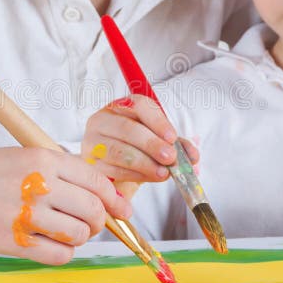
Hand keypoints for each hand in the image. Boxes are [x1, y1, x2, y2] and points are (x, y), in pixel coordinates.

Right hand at [0, 146, 131, 265]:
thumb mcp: (29, 156)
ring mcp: (26, 215)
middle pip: (92, 210)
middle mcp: (39, 185)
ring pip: (78, 234)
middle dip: (98, 221)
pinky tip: (54, 244)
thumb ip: (64, 173)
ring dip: (80, 237)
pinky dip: (64, 252)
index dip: (115, 199)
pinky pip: (59, 255)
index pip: (96, 182)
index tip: (122, 211)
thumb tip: (105, 198)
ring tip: (68, 232)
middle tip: (91, 223)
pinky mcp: (15, 242)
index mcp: (45, 159)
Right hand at [81, 94, 198, 182]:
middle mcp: (103, 119)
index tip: (173, 138)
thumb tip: (192, 156)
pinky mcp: (90, 162)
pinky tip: (149, 177)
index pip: (139, 106)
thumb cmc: (138, 148)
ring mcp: (93, 140)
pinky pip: (113, 169)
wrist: (115, 165)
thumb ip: (176, 145)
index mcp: (122, 106)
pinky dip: (135, 175)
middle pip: (128, 129)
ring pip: (119, 151)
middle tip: (171, 158)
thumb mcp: (157, 140)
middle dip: (152, 145)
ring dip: (145, 163)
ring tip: (163, 172)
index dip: (158, 121)